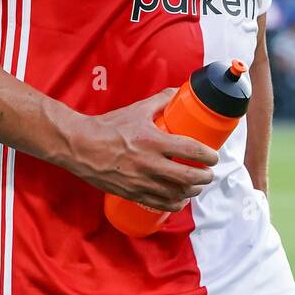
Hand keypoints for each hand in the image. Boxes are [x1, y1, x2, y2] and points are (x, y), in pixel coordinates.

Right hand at [65, 88, 219, 211]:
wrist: (80, 146)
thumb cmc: (108, 127)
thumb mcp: (136, 109)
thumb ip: (160, 101)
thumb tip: (178, 91)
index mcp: (153, 140)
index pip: (191, 150)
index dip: (208, 155)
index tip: (214, 156)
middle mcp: (149, 163)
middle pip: (188, 176)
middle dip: (205, 177)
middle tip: (209, 173)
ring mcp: (141, 181)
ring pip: (177, 193)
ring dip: (193, 191)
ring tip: (197, 185)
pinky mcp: (133, 193)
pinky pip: (160, 203)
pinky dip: (175, 203)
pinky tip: (180, 199)